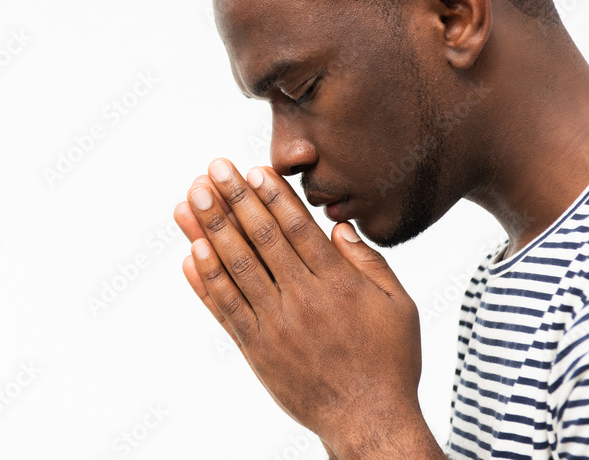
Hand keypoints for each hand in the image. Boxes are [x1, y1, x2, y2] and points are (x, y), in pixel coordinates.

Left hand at [174, 160, 442, 458]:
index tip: (251, 169)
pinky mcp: (257, 349)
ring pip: (236, 267)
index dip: (272, 196)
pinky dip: (206, 280)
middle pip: (262, 239)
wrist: (368, 420)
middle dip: (234, 200)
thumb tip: (338, 225)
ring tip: (192, 198)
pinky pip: (226, 308)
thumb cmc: (390, 360)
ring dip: (209, 230)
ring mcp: (276, 324)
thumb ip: (368, 262)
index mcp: (339, 283)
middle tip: (213, 168)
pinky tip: (190, 252)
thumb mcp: (398, 305)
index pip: (298, 229)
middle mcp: (303, 299)